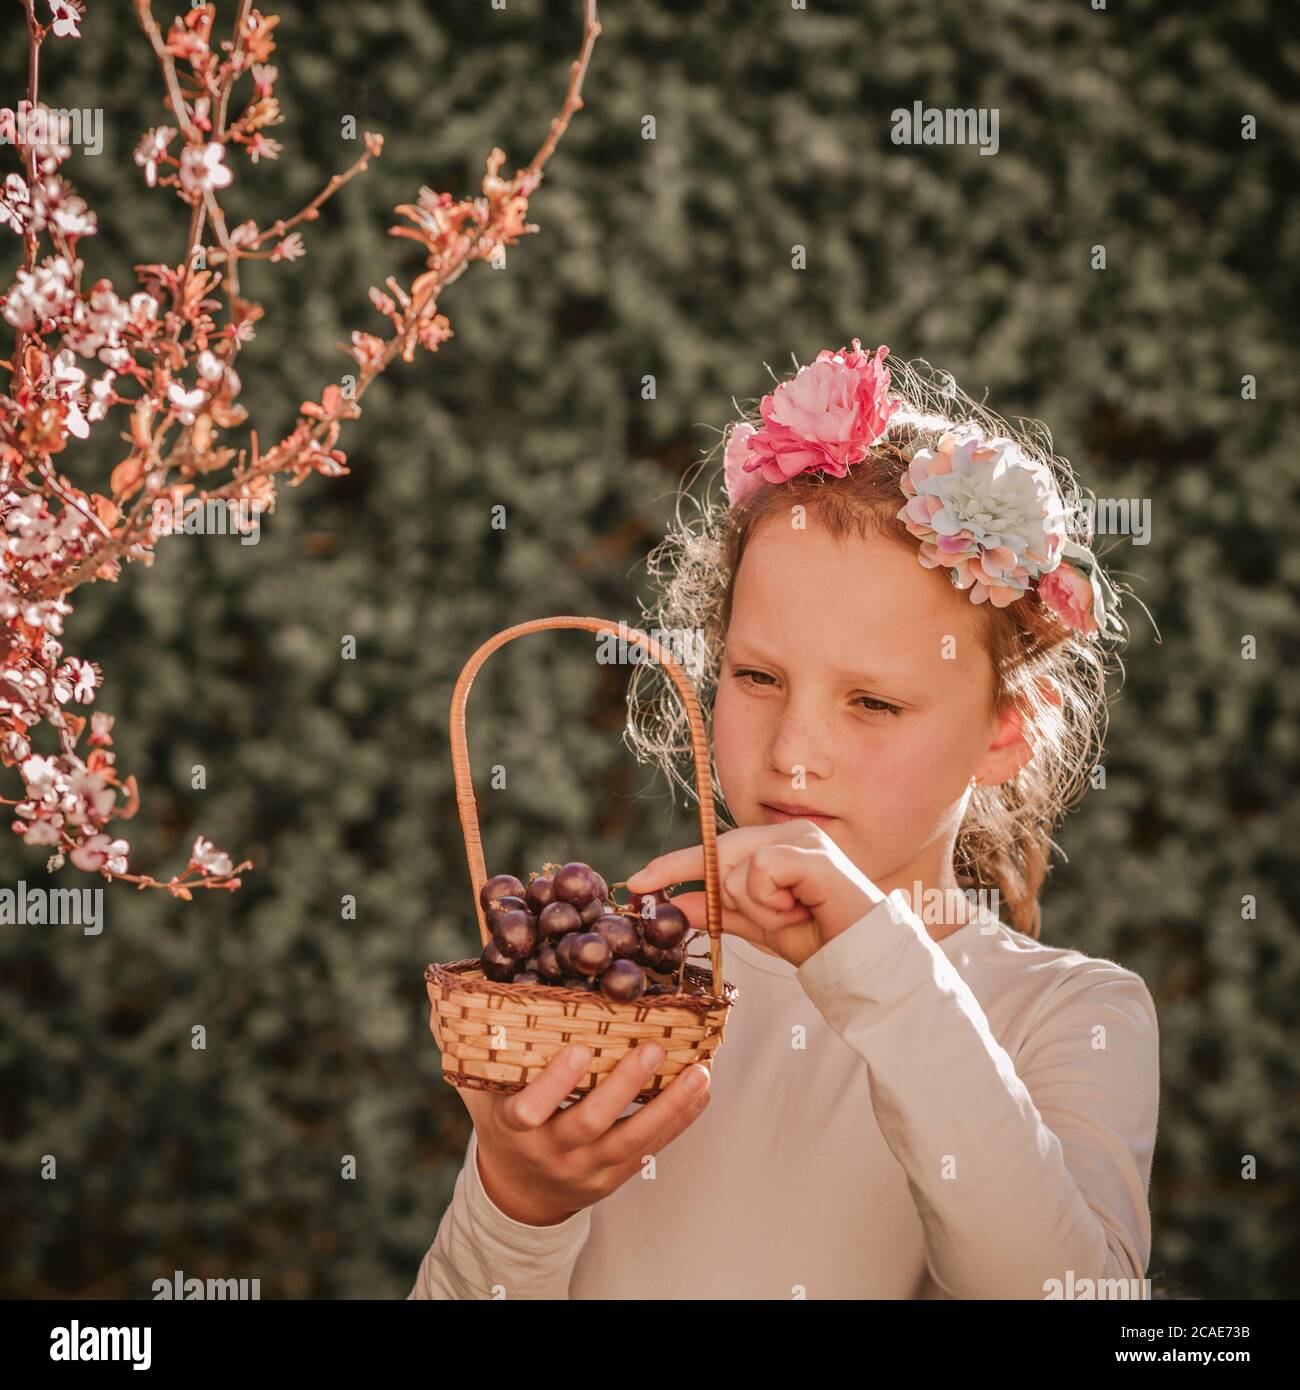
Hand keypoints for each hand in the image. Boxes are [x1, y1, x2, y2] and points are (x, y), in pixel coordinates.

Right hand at [454, 1041, 711, 1226]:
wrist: (520, 1190)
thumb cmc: (501, 1119)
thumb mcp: (476, 1089)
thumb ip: (465, 1046)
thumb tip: (443, 998)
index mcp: (515, 1125)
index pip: (530, 1110)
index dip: (555, 1082)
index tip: (580, 1049)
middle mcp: (552, 1150)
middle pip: (590, 1123)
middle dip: (624, 1085)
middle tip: (653, 1045)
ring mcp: (587, 1167)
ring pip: (632, 1140)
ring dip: (669, 1105)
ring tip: (700, 1071)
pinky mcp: (615, 1176)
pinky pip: (653, 1149)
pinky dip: (680, 1120)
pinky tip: (702, 1090)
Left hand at [625, 820, 886, 968]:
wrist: (860, 961)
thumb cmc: (818, 939)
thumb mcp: (757, 925)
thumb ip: (718, 910)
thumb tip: (672, 903)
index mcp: (778, 843)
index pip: (714, 849)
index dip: (674, 865)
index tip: (635, 882)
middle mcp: (791, 831)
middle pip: (721, 858)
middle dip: (736, 900)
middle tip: (781, 917)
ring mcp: (803, 838)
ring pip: (736, 869)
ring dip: (758, 907)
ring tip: (795, 915)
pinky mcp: (811, 853)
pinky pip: (759, 873)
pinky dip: (771, 902)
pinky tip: (800, 910)